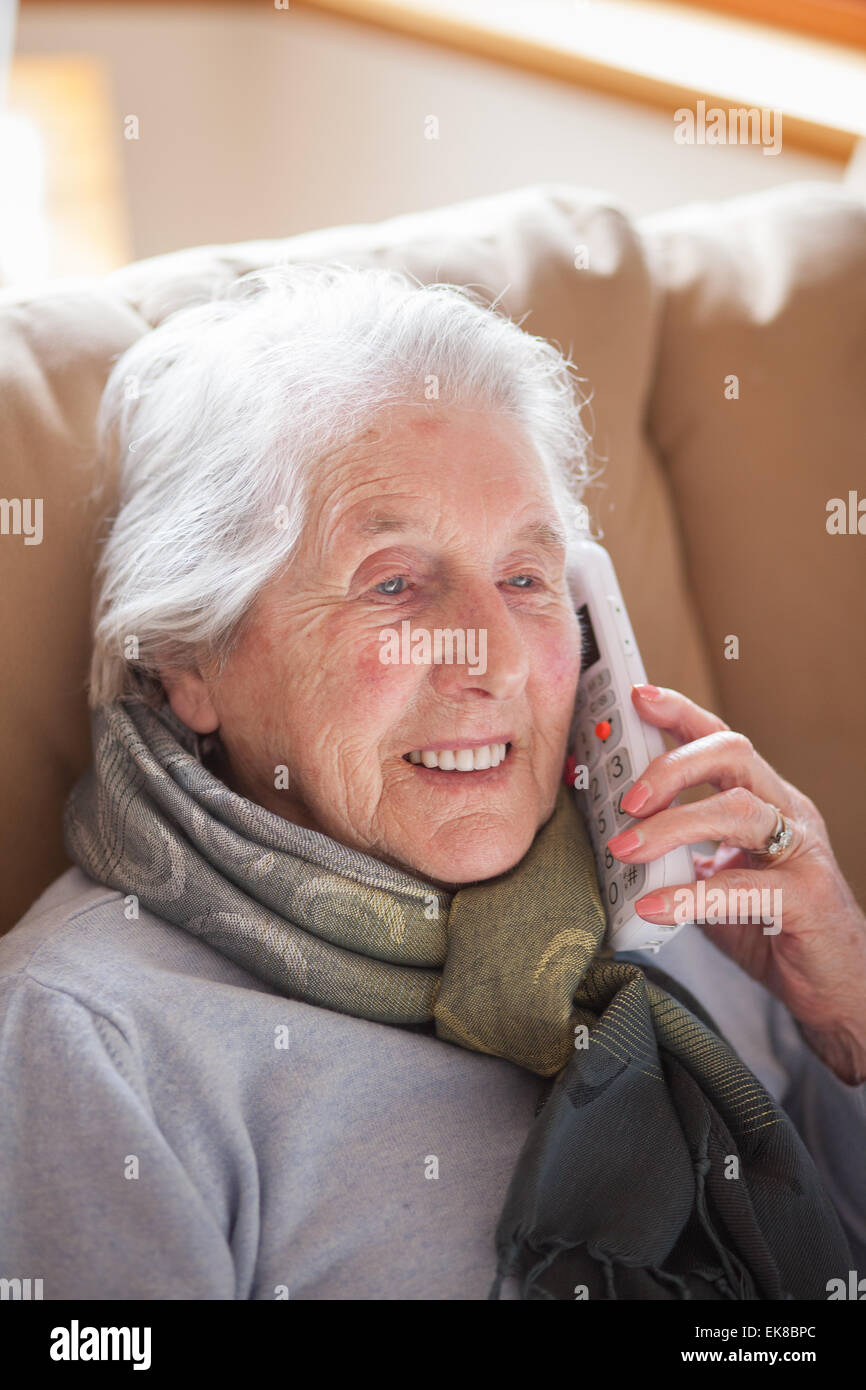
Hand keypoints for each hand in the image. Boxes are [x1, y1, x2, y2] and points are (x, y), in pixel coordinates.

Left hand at [606, 684, 865, 1085]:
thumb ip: (678, 855)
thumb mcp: (718, 878)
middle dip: (672, 765)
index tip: (637, 696)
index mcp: (765, 801)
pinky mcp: (807, 899)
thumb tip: (614, 838)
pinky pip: (746, 886)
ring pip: (739, 810)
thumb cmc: (775, 930)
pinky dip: (691, 895)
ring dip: (674, 824)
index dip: (680, 712)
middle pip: (733, 755)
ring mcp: (802, 852)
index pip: (721, 740)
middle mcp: (787, 814)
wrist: (837, 988)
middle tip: (625, 801)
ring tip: (626, 849)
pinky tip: (653, 907)